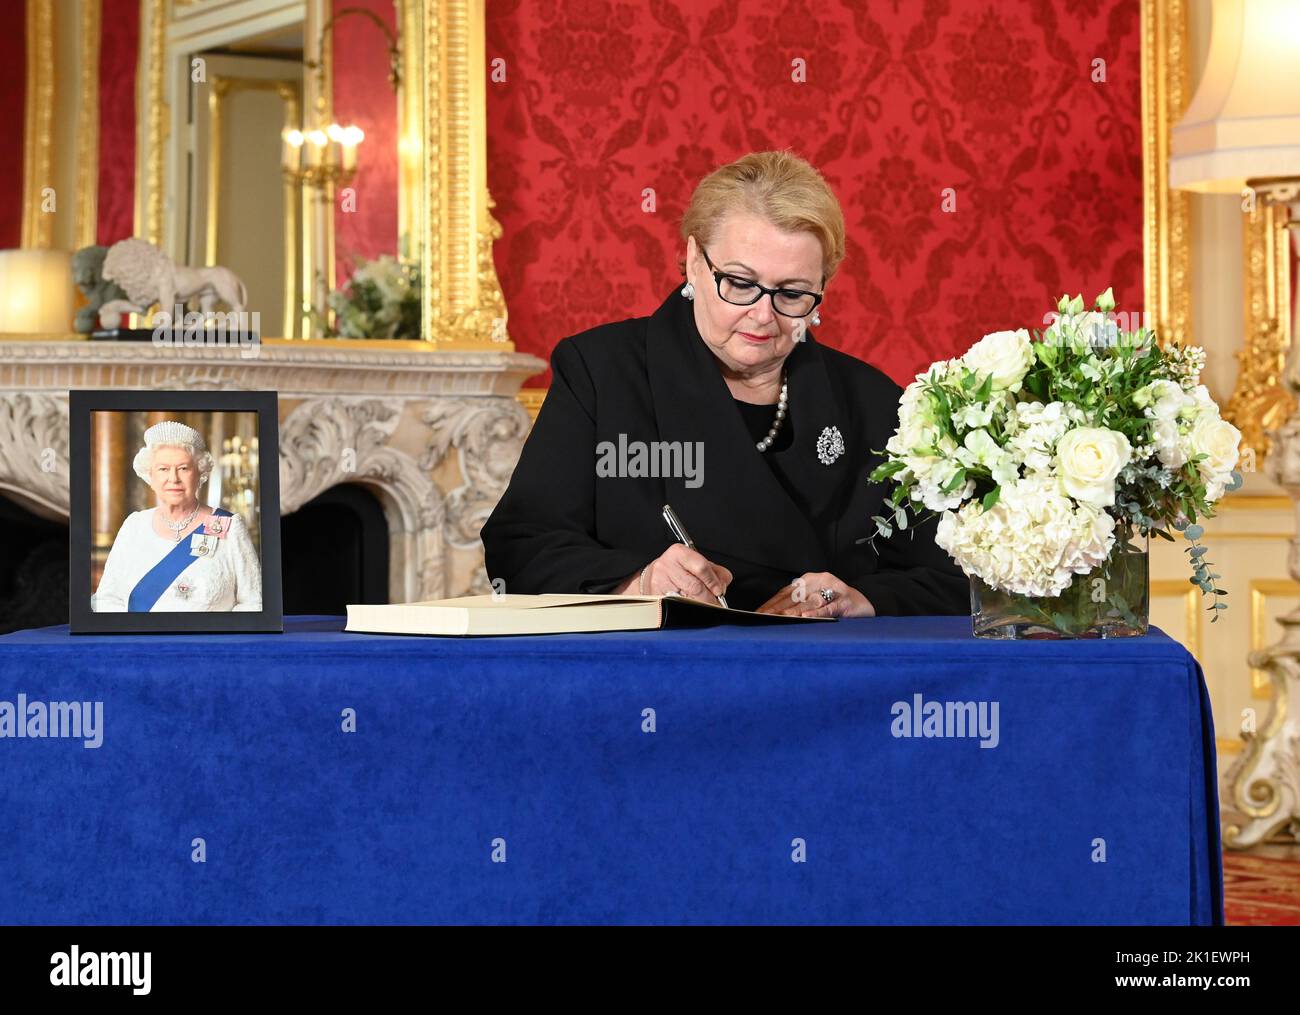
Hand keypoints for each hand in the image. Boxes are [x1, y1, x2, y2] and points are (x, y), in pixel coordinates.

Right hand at [615, 544, 732, 604]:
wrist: (652, 576)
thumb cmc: (677, 569)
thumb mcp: (696, 563)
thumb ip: (715, 571)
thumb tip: (723, 585)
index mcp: (679, 553)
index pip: (701, 567)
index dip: (713, 582)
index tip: (719, 591)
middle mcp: (666, 566)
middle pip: (695, 587)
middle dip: (709, 598)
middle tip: (716, 604)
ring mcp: (659, 583)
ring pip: (687, 600)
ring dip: (700, 606)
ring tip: (705, 606)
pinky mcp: (655, 597)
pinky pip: (677, 608)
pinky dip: (688, 610)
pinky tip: (691, 608)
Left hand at [754, 572, 875, 617]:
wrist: (864, 604)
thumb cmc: (836, 604)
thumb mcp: (815, 601)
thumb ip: (797, 605)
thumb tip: (773, 615)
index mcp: (809, 581)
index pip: (786, 592)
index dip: (771, 603)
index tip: (759, 613)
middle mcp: (819, 582)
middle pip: (794, 596)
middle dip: (777, 608)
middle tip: (764, 617)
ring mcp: (833, 590)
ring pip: (809, 602)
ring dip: (794, 611)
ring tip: (780, 617)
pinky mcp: (844, 601)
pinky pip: (829, 607)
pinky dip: (817, 612)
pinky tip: (806, 616)